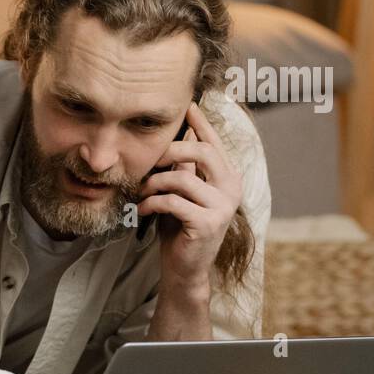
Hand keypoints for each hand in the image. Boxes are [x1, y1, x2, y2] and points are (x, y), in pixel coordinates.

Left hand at [136, 102, 242, 292]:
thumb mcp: (181, 192)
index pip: (215, 143)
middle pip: (203, 152)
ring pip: (182, 178)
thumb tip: (182, 134)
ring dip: (153, 184)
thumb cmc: (179, 227)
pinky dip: (152, 203)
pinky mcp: (208, 223)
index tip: (187, 105)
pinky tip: (143, 210)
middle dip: (170, 150)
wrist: (183, 268)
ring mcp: (223, 207)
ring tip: (141, 193)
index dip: (201, 123)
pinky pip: (173, 201)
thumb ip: (185, 167)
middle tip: (149, 160)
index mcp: (228, 177)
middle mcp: (232, 188)